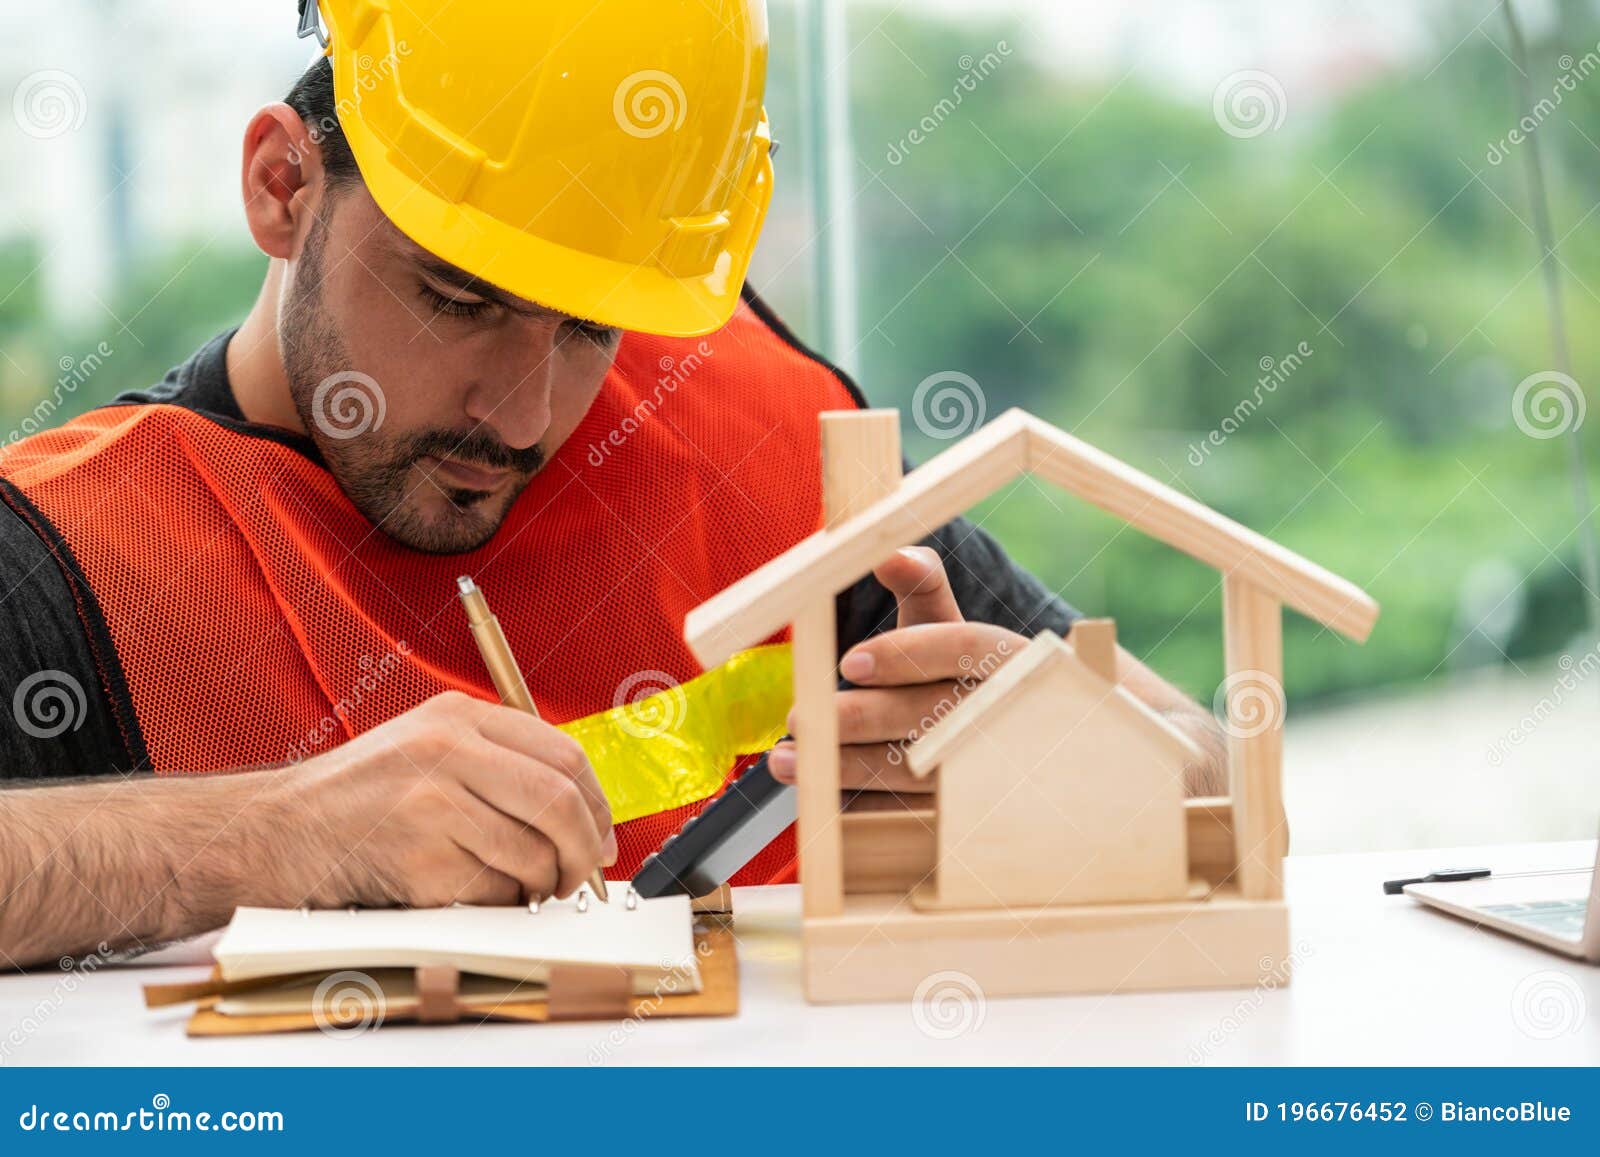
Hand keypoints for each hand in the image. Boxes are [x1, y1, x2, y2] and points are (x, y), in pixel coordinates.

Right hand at [283, 690, 615, 907]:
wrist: (274, 832)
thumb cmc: (356, 796)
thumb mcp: (424, 745)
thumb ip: (497, 761)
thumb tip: (582, 811)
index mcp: (458, 717)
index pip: (564, 755)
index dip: (597, 804)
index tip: (603, 835)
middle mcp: (448, 752)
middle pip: (559, 804)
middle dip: (585, 851)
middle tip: (585, 877)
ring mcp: (432, 806)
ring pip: (533, 855)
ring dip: (542, 885)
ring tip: (525, 888)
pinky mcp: (420, 862)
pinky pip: (493, 892)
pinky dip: (498, 904)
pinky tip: (474, 893)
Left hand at [768, 547, 1023, 792]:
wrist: (987, 736)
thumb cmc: (950, 667)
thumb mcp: (941, 619)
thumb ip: (919, 579)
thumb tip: (890, 553)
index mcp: (1005, 657)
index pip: (969, 648)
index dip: (911, 653)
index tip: (850, 662)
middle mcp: (997, 714)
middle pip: (931, 716)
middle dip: (860, 718)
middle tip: (799, 718)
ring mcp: (978, 772)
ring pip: (911, 773)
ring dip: (841, 768)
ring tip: (784, 759)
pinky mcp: (951, 812)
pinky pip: (900, 813)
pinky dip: (852, 805)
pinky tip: (812, 794)